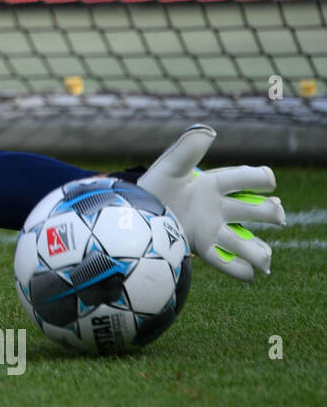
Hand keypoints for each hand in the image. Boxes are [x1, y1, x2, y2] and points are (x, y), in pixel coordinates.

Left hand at [137, 125, 285, 281]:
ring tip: (265, 258)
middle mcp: (220, 208)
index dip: (260, 178)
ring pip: (246, 242)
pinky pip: (228, 264)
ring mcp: (214, 230)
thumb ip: (188, 149)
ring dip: (260, 251)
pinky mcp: (203, 249)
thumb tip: (209, 131)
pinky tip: (251, 274)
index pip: (246, 179)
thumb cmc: (152, 188)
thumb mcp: (169, 167)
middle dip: (270, 212)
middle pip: (256, 210)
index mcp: (214, 185)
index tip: (267, 181)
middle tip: (276, 214)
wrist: (131, 216)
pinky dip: (242, 271)